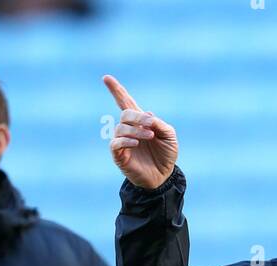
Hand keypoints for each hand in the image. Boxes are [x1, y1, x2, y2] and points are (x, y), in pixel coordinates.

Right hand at [103, 73, 177, 188]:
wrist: (164, 177)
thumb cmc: (166, 155)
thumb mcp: (169, 137)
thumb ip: (160, 124)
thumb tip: (148, 115)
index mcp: (140, 121)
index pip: (125, 102)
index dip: (116, 90)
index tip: (106, 78)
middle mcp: (128, 130)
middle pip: (125, 114)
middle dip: (137, 116)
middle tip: (150, 124)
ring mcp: (123, 142)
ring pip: (121, 128)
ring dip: (136, 130)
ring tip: (149, 136)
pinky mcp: (119, 156)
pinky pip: (116, 143)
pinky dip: (125, 140)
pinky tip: (136, 143)